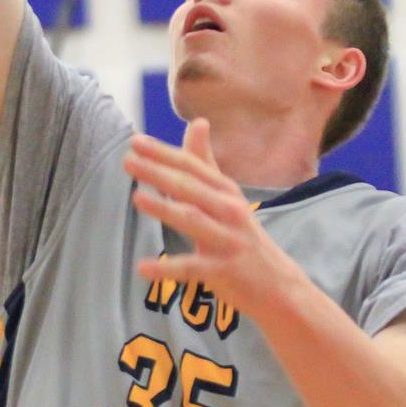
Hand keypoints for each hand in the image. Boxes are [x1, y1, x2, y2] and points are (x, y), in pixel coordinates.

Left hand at [124, 119, 300, 318]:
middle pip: (191, 188)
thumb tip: (197, 122)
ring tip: (137, 199)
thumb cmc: (243, 235)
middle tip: (128, 161)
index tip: (135, 142)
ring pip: (194, 221)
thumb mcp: (227, 196)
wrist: (277, 284)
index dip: (164, 153)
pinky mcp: (224, 271)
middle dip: (159, 173)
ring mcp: (228, 241)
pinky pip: (192, 269)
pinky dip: (167, 269)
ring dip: (166, 209)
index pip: (192, 167)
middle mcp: (230, 211)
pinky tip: (142, 268)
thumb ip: (206, 163)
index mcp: (226, 191)